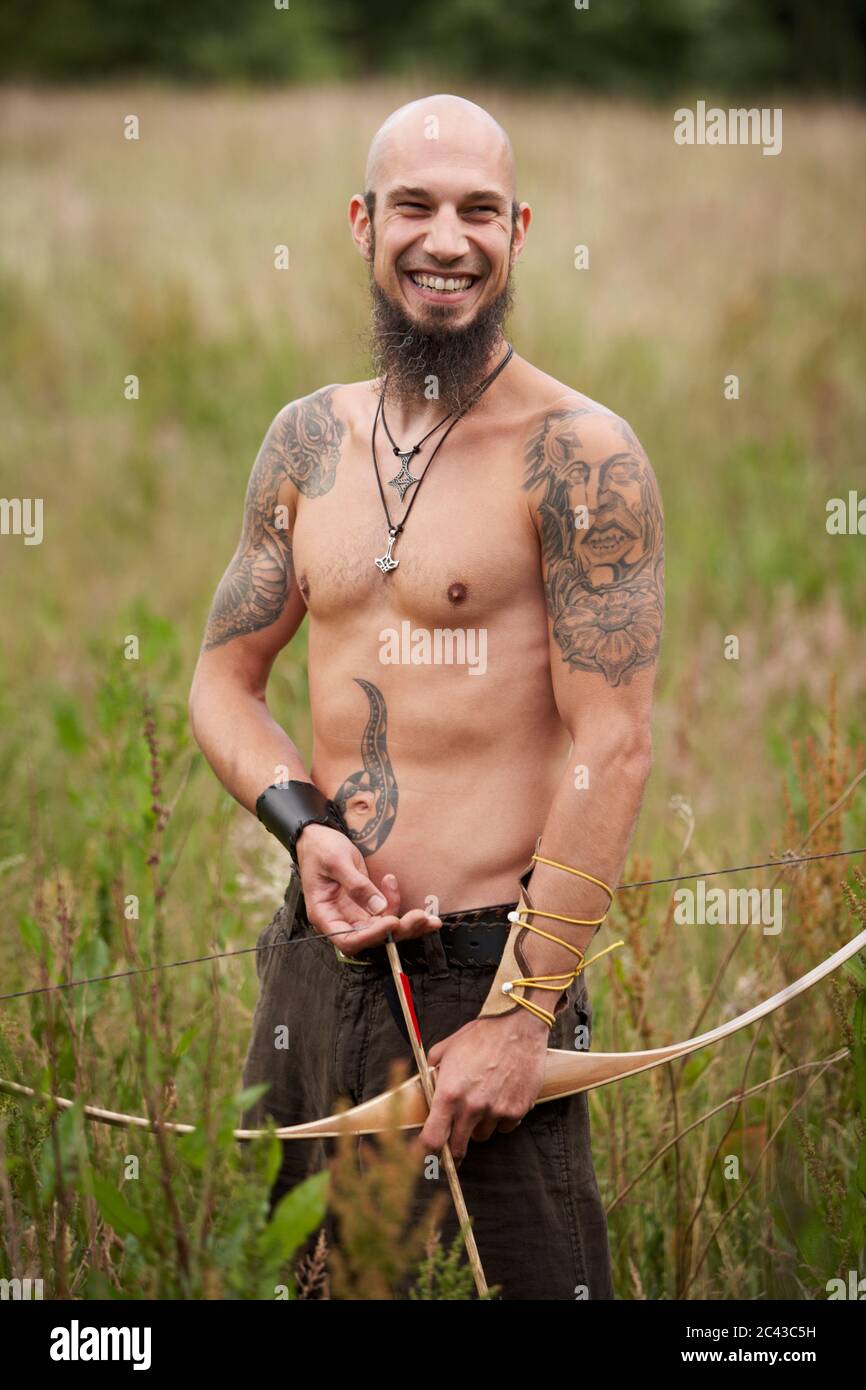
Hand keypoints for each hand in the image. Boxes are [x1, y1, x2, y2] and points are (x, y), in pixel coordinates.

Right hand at [296, 825, 440, 954]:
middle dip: (398, 930)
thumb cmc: (319, 848)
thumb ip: (357, 885)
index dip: (372, 937)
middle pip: (371, 937)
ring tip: (427, 914)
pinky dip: (398, 903)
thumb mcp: (336, 861)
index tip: (391, 921)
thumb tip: (379, 908)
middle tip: (420, 917)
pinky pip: (385, 911)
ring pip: (383, 927)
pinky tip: (394, 883)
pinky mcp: (366, 902)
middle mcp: (341, 919)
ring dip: (407, 923)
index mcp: (325, 915)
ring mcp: (355, 912)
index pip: (349, 940)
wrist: (317, 834)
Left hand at [419, 1011, 548, 1162]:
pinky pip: (504, 1127)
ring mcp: (496, 1111)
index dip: (428, 1150)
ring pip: (482, 1136)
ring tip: (482, 1103)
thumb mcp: (447, 1047)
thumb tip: (426, 1085)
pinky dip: (501, 1119)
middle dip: (454, 1147)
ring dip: (479, 1127)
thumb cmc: (482, 1035)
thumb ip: (432, 1070)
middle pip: (458, 1148)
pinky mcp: (517, 1110)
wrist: (520, 1027)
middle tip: (455, 1140)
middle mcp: (471, 1107)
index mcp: (449, 1093)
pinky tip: (501, 1099)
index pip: (432, 1139)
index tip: (429, 1152)